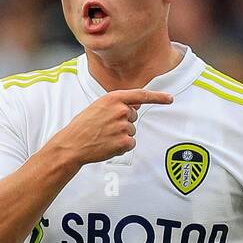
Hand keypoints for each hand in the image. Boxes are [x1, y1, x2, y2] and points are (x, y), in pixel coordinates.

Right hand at [55, 89, 172, 164]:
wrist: (73, 144)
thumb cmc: (84, 126)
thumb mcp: (99, 106)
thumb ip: (117, 104)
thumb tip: (134, 106)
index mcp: (114, 98)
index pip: (141, 95)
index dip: (158, 97)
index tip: (170, 99)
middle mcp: (121, 110)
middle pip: (133, 117)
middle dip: (123, 123)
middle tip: (105, 128)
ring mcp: (124, 126)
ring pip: (131, 132)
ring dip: (121, 136)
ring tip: (104, 137)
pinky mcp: (124, 142)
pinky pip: (131, 144)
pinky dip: (121, 147)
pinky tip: (108, 145)